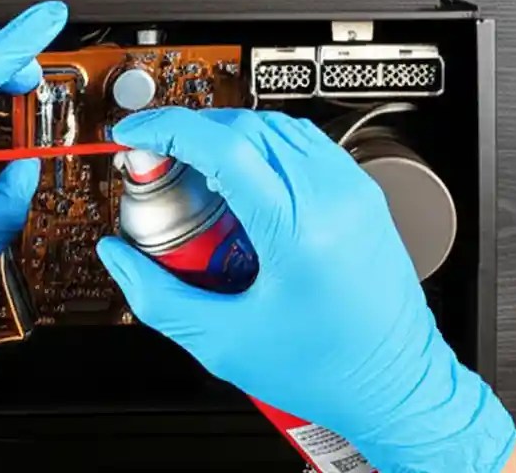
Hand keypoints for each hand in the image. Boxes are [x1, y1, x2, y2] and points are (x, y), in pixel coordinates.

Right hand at [97, 108, 515, 472]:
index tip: (136, 134)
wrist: (396, 387)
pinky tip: (243, 177)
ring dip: (229, 134)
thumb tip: (119, 256)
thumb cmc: (326, 370)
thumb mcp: (223, 341)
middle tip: (157, 157)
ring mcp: (354, 193)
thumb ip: (158, 296)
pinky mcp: (365, 197)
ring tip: (195, 166)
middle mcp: (332, 199)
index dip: (168, 130)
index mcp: (298, 231)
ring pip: (279, 127)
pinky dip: (265, 146)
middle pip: (248, 128)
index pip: (224, 148)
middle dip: (192, 130)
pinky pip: (308, 145)